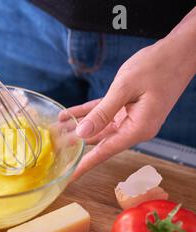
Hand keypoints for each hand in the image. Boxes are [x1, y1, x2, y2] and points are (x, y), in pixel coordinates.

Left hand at [60, 37, 194, 180]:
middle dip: (76, 144)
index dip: (86, 164)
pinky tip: (68, 115)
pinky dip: (86, 113)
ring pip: (99, 127)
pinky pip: (103, 113)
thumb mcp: (125, 88)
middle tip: (54, 149)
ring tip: (56, 131)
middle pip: (100, 141)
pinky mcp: (127, 107)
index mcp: (138, 128)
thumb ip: (102, 112)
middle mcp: (134, 127)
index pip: (106, 151)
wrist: (180, 51)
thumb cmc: (158, 66)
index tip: (70, 176)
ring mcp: (131, 117)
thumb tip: (83, 132)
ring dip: (78, 128)